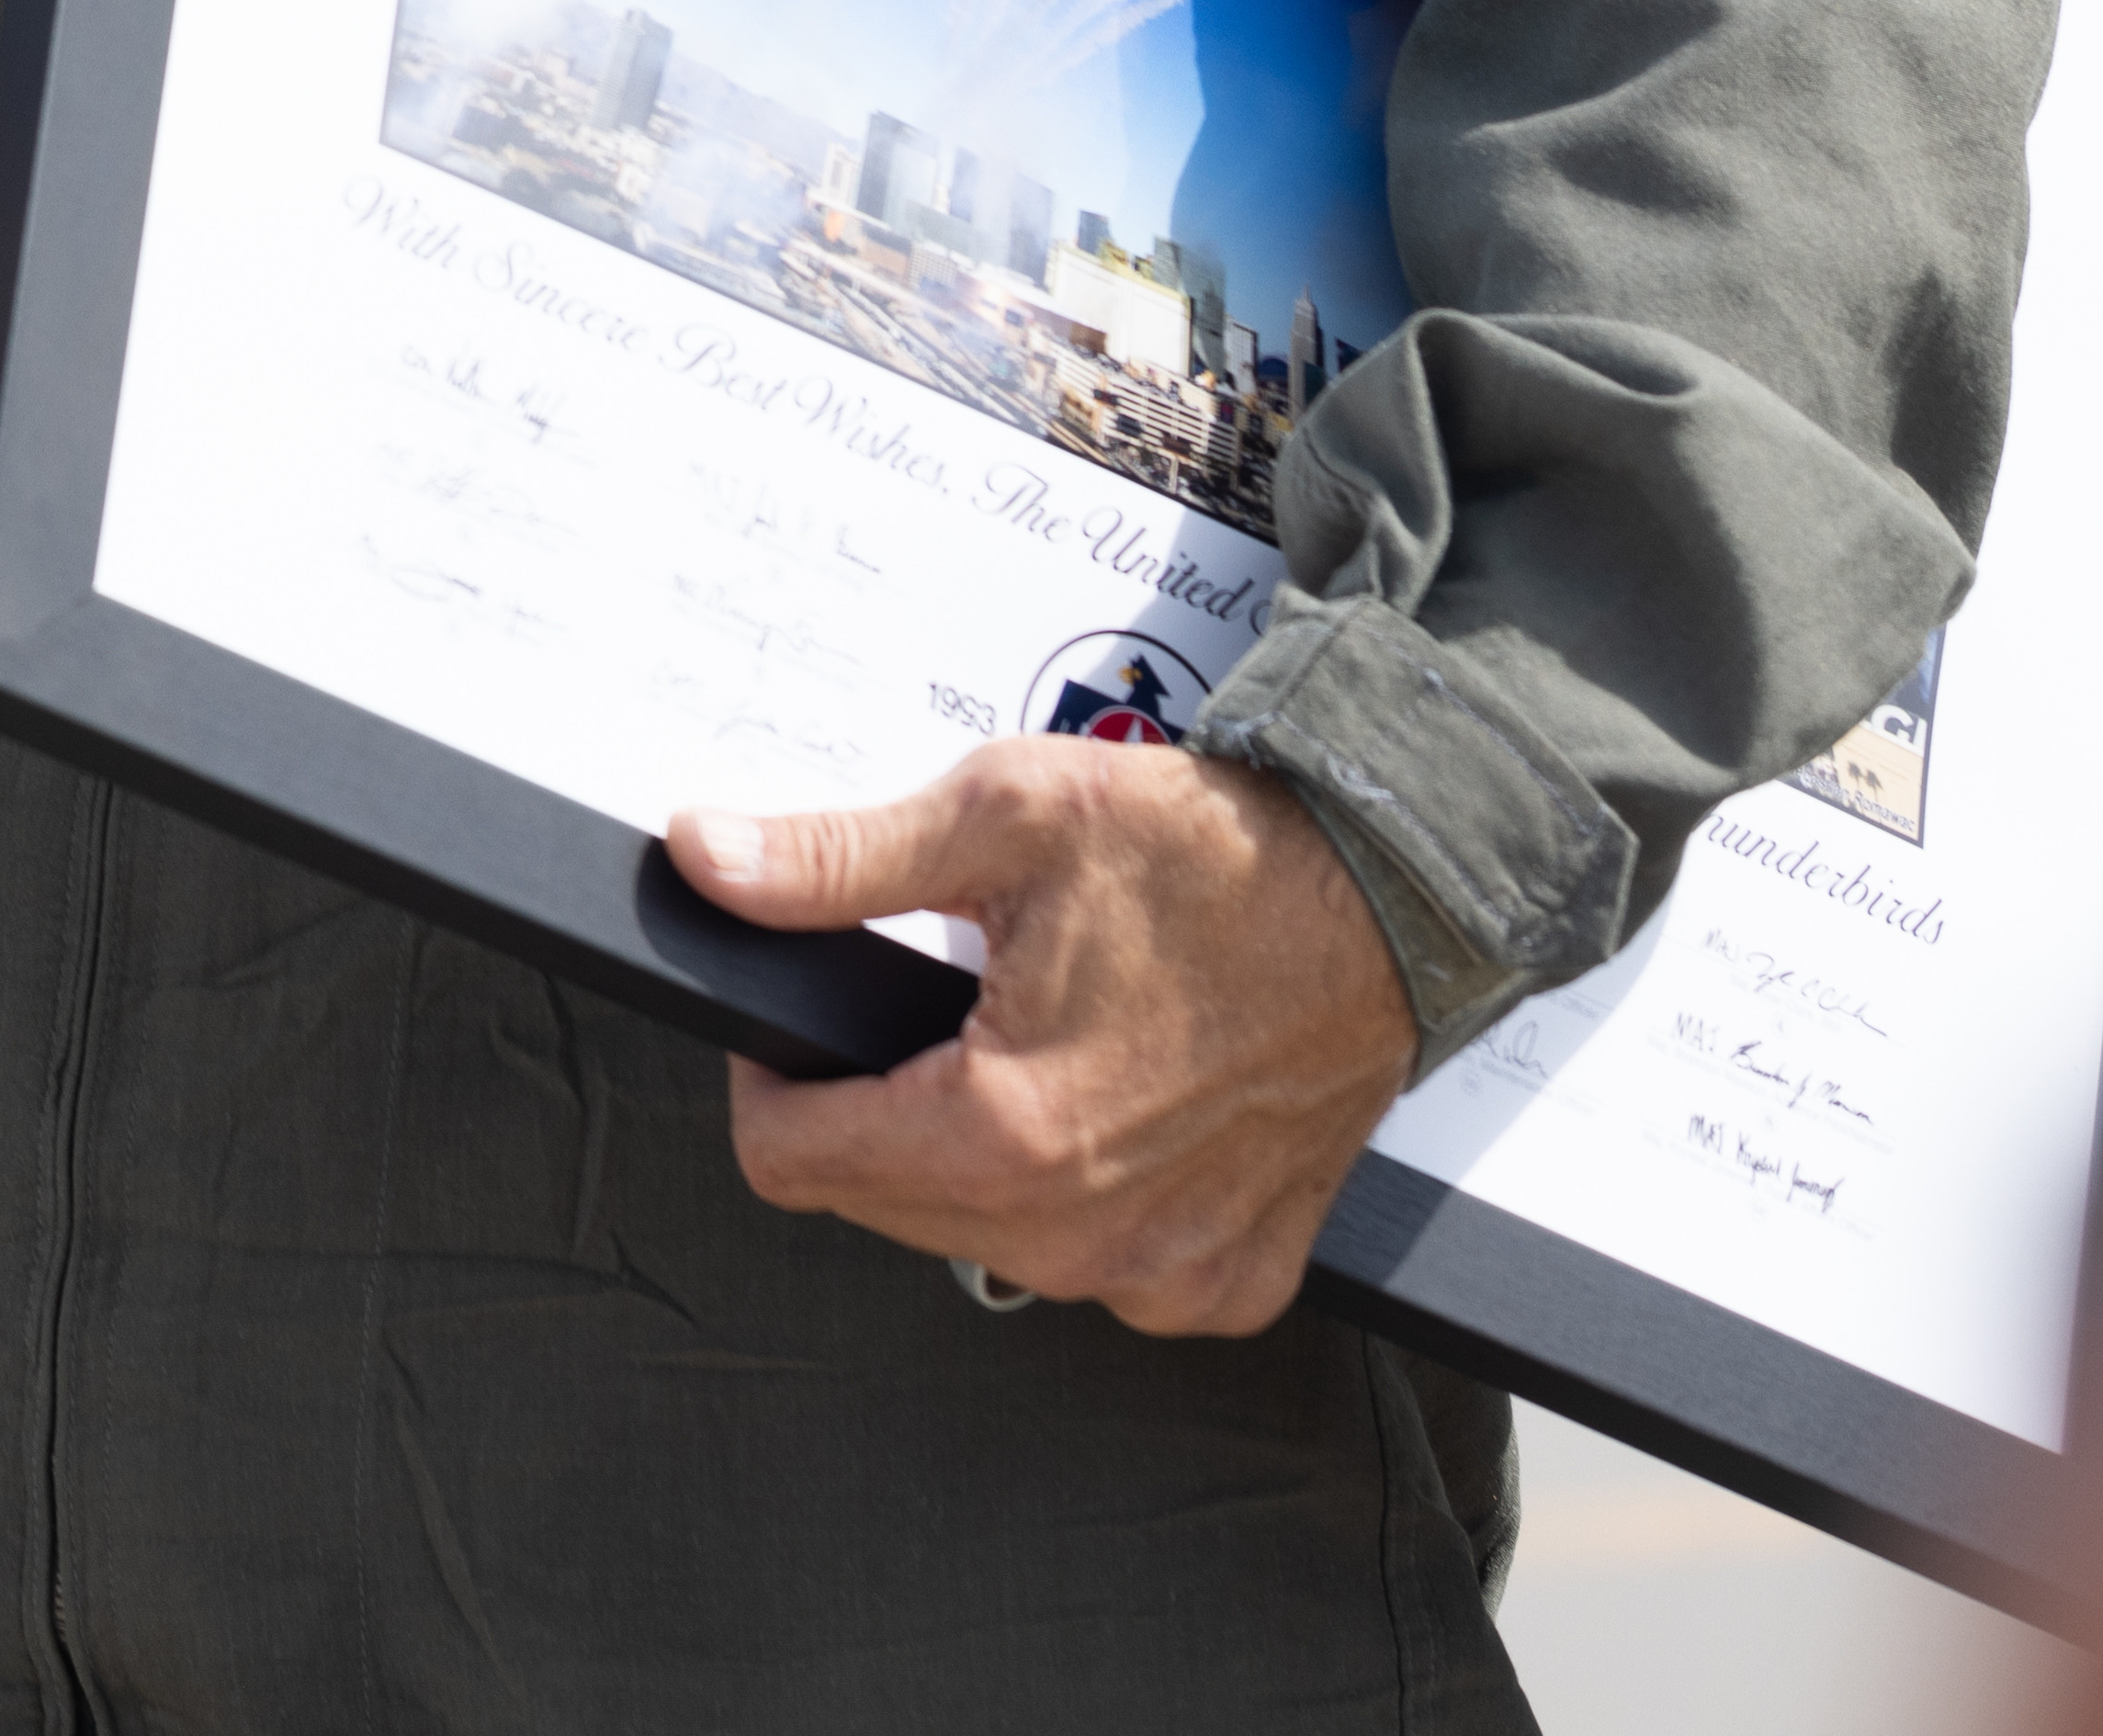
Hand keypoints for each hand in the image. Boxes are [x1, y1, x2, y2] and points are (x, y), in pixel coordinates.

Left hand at [684, 744, 1420, 1333]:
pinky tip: (1115, 1108)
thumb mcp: (1003, 820)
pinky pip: (1099, 1268)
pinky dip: (1082, 1198)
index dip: (769, 1078)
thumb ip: (835, 861)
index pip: (789, 1162)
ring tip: (1026, 1045)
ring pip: (981, 1241)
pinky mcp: (1225, 1281)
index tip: (801, 1025)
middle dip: (871, 1109)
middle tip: (936, 1010)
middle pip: (876, 1205)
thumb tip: (710, 861)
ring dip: (973, 1157)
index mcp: (1009, 1132)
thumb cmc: (1216, 857)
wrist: (1392, 899)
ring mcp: (1160, 1271)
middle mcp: (1084, 1233)